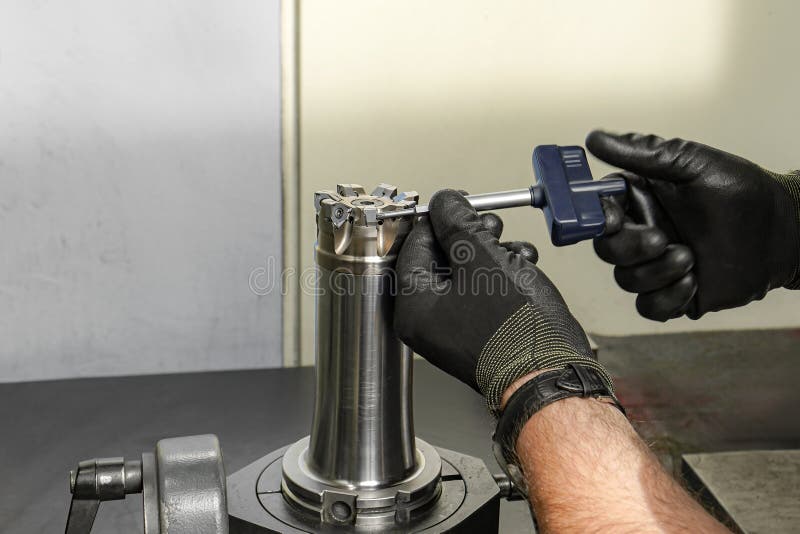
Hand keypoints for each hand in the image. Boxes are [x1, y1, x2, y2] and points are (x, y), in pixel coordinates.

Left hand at [393, 190, 611, 412]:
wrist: (552, 373)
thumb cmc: (514, 329)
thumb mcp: (481, 259)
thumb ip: (457, 224)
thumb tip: (445, 202)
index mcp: (415, 308)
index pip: (413, 248)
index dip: (437, 218)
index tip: (457, 202)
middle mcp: (430, 322)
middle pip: (441, 259)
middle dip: (470, 235)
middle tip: (489, 223)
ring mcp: (456, 328)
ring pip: (467, 272)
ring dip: (492, 251)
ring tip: (514, 248)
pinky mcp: (482, 331)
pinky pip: (483, 291)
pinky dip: (503, 274)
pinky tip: (523, 266)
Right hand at [587, 131, 799, 320]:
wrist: (783, 234)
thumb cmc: (743, 193)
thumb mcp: (691, 164)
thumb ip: (642, 152)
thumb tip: (597, 138)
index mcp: (640, 200)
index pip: (598, 211)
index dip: (596, 218)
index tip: (611, 220)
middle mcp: (643, 233)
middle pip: (606, 249)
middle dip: (630, 247)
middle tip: (663, 238)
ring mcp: (657, 266)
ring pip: (626, 279)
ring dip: (656, 272)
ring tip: (690, 257)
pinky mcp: (673, 294)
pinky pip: (648, 306)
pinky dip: (666, 298)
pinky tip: (693, 281)